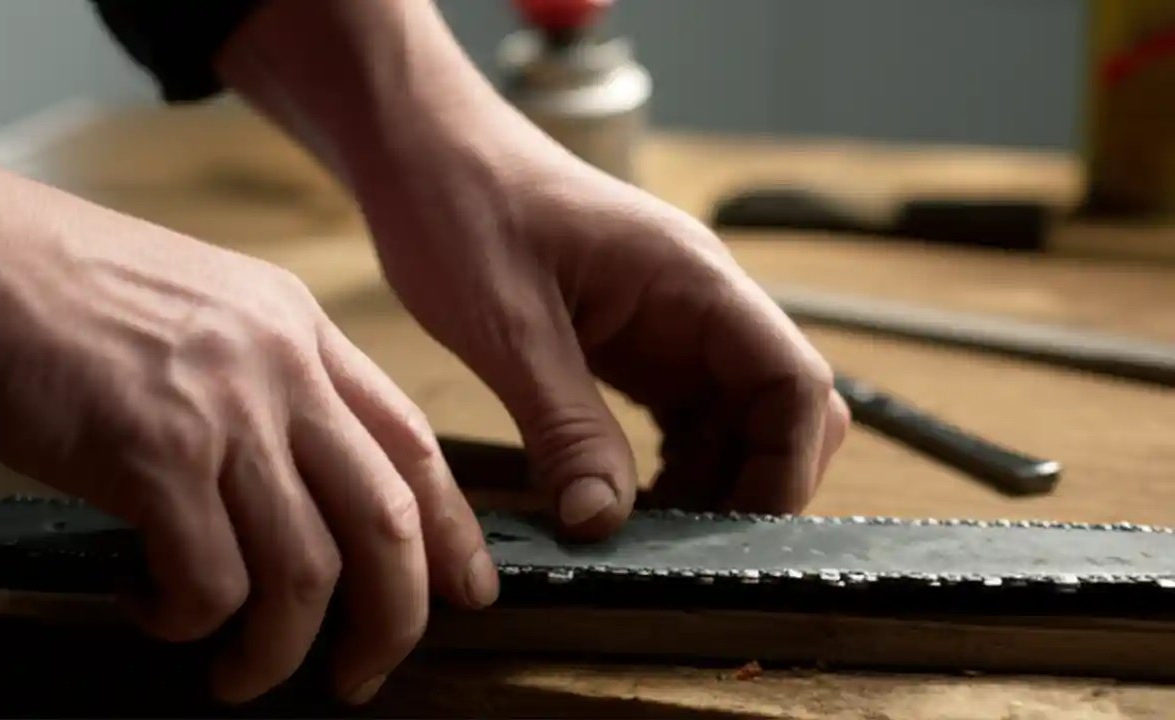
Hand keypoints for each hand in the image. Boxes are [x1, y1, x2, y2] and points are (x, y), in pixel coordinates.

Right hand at [0, 139, 496, 703]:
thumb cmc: (53, 285)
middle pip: (388, 521)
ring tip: (238, 670)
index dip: (451, 533)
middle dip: (393, 619)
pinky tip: (153, 608)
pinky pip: (211, 584)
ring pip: (307, 572)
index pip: (414, 446)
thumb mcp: (202, 310)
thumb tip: (297, 486)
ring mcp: (223, 409)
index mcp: (299, 330)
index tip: (465, 591)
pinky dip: (190, 623)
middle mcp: (281, 368)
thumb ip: (264, 382)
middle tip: (361, 672)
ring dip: (279, 650)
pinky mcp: (153, 455)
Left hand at [358, 128, 848, 539]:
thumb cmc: (463, 205)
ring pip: (734, 421)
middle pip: (780, 409)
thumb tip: (604, 522)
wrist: (424, 152)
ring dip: (708, 483)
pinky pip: (681, 417)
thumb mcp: (506, 325)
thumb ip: (564, 424)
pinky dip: (668, 467)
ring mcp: (670, 325)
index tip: (732, 535)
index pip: (795, 382)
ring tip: (644, 538)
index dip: (784, 467)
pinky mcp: (633, 344)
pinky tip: (621, 500)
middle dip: (752, 483)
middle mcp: (698, 303)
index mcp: (693, 280)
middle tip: (681, 548)